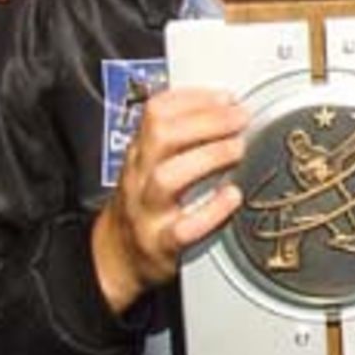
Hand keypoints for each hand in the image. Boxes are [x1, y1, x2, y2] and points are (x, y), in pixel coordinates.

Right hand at [91, 88, 247, 315]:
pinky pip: (184, 228)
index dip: (192, 98)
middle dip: (205, 121)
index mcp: (139, 152)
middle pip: (162, 137)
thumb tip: (225, 110)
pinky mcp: (161, 245)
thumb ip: (180, 138)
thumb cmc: (144, 204)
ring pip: (168, 178)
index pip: (156, 112)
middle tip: (239, 119)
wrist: (116, 257)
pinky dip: (212, 211)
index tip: (226, 97)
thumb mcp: (151, 164)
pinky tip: (232, 196)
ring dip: (208, 157)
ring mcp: (148, 211)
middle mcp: (140, 177)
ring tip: (237, 150)